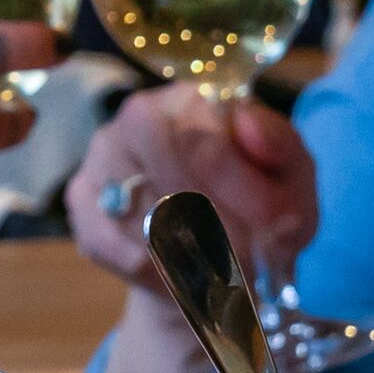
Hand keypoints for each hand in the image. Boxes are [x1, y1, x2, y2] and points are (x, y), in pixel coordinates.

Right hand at [67, 83, 316, 291]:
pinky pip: (102, 235)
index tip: (269, 230)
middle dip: (209, 219)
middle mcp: (141, 114)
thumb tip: (245, 121)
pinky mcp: (82, 198)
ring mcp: (104, 154)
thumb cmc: (259, 210)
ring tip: (218, 270)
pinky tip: (175, 274)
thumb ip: (281, 148)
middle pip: (158, 162)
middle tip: (243, 257)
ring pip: (131, 202)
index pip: (202, 135)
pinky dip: (144, 265)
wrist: (220, 262)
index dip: (237, 190)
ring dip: (180, 247)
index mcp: (198, 98)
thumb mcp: (292, 180)